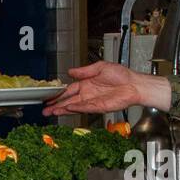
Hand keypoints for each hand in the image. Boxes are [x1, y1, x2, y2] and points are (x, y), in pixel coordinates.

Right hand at [42, 61, 169, 115]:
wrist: (134, 84)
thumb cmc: (121, 75)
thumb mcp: (99, 67)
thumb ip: (84, 71)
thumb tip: (70, 71)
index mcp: (87, 84)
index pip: (69, 90)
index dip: (59, 94)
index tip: (49, 98)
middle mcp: (88, 93)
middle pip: (69, 100)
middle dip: (56, 105)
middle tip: (45, 110)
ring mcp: (93, 101)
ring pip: (74, 106)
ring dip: (63, 109)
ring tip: (51, 112)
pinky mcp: (99, 107)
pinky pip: (85, 108)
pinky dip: (76, 108)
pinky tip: (67, 108)